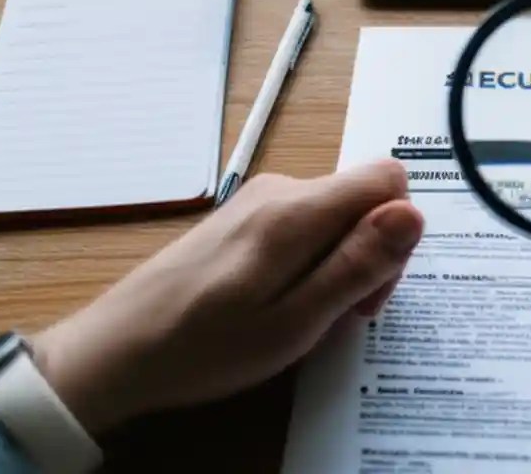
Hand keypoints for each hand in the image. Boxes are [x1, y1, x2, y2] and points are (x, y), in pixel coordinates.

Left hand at [30, 160, 422, 436]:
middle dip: (369, 255)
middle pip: (364, 199)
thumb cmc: (208, 347)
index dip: (397, 234)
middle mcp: (280, 188)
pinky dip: (310, 261)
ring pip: (336, 214)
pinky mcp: (243, 215)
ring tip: (302, 315)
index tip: (368, 287)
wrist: (117, 351)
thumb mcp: (296, 321)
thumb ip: (358, 265)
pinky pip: (305, 223)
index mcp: (297, 210)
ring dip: (339, 262)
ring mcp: (257, 199)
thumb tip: (414, 213)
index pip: (389, 179)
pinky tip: (278, 303)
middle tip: (337, 314)